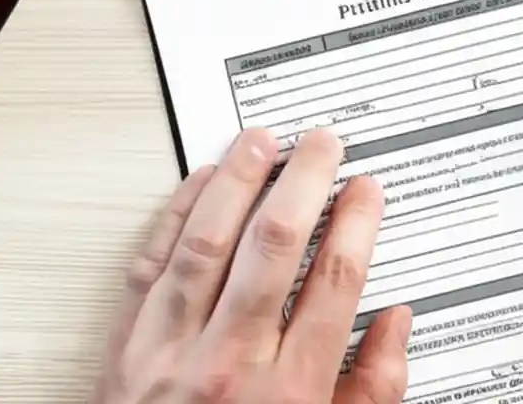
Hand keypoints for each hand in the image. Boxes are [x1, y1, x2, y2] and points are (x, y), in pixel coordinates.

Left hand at [91, 129, 411, 403]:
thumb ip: (374, 388)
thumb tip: (396, 325)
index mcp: (292, 388)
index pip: (335, 279)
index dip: (357, 222)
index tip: (366, 191)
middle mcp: (231, 363)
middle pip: (276, 246)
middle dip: (305, 182)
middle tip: (323, 145)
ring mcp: (172, 352)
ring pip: (209, 242)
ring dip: (238, 181)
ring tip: (260, 142)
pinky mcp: (126, 347)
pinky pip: (152, 263)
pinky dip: (176, 214)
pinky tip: (200, 183)